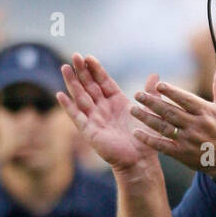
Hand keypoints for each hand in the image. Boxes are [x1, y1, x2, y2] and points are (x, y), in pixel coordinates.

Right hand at [57, 53, 158, 172]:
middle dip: (82, 71)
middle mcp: (103, 109)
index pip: (103, 81)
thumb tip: (155, 76)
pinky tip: (60, 95)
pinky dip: (68, 106)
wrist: (140, 160)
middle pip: (89, 86)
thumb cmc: (145, 138)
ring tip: (64, 68)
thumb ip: (148, 93)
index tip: (88, 57)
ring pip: (81, 97)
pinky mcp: (90, 131)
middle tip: (74, 56)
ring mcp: (95, 119)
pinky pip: (77, 117)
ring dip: (72, 83)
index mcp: (116, 102)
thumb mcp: (148, 111)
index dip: (95, 69)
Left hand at [129, 63, 215, 176]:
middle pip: (170, 112)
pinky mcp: (182, 155)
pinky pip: (163, 146)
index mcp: (205, 112)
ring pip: (163, 128)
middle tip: (137, 94)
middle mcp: (195, 126)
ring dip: (146, 118)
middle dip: (152, 103)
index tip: (158, 85)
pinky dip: (149, 140)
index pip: (185, 100)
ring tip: (133, 110)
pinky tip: (137, 133)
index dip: (171, 92)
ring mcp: (188, 141)